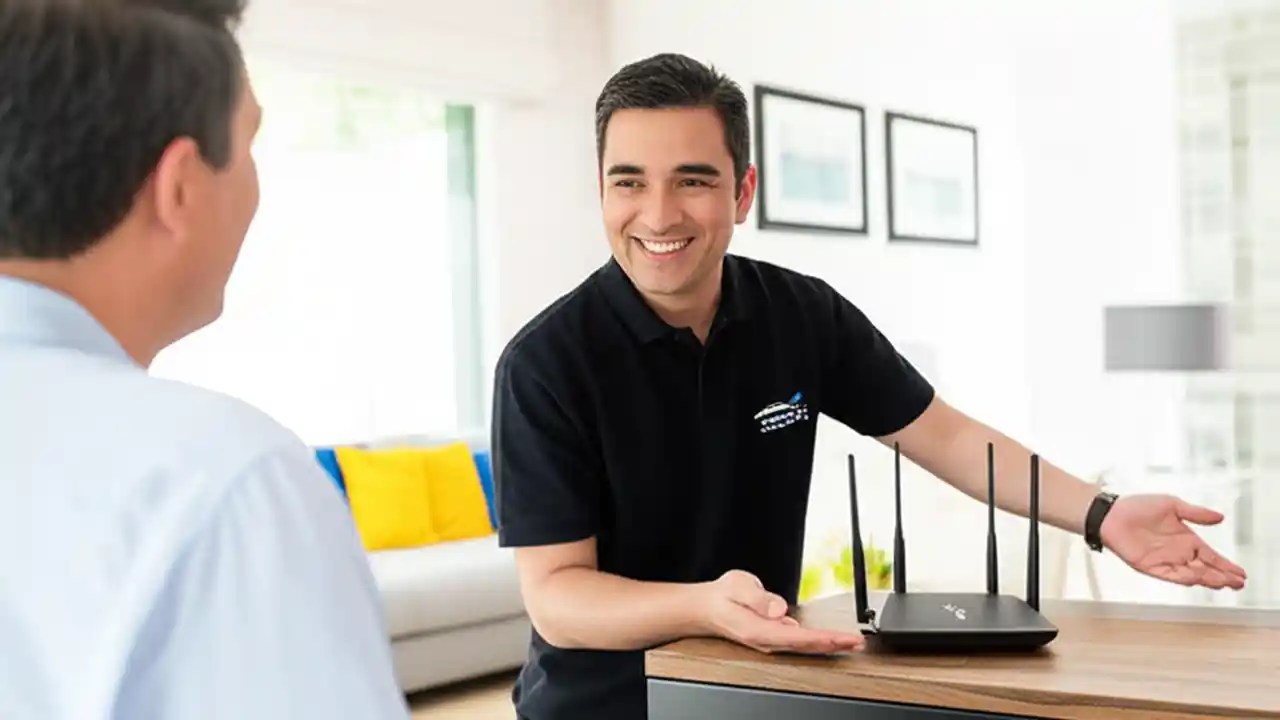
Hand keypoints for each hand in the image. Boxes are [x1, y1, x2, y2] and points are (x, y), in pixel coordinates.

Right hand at [698, 570, 863, 654]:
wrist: (706, 608)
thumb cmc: (722, 596)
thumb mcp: (737, 586)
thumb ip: (758, 598)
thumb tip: (779, 609)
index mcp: (759, 630)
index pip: (798, 638)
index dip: (824, 638)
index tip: (844, 638)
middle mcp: (767, 640)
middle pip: (806, 646)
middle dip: (834, 644)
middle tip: (858, 642)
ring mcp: (771, 641)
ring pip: (805, 646)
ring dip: (828, 644)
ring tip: (850, 641)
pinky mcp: (773, 637)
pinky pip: (799, 642)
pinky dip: (817, 641)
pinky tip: (829, 639)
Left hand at [1101, 494, 1246, 589]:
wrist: (1111, 514)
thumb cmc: (1138, 507)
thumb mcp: (1172, 505)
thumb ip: (1196, 513)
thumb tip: (1220, 517)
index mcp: (1187, 539)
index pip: (1211, 556)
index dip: (1226, 565)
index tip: (1241, 573)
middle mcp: (1179, 553)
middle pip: (1206, 569)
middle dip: (1223, 576)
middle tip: (1239, 583)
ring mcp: (1166, 561)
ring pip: (1193, 574)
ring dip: (1208, 579)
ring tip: (1225, 582)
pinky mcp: (1151, 567)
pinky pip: (1172, 575)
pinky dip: (1186, 577)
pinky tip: (1198, 578)